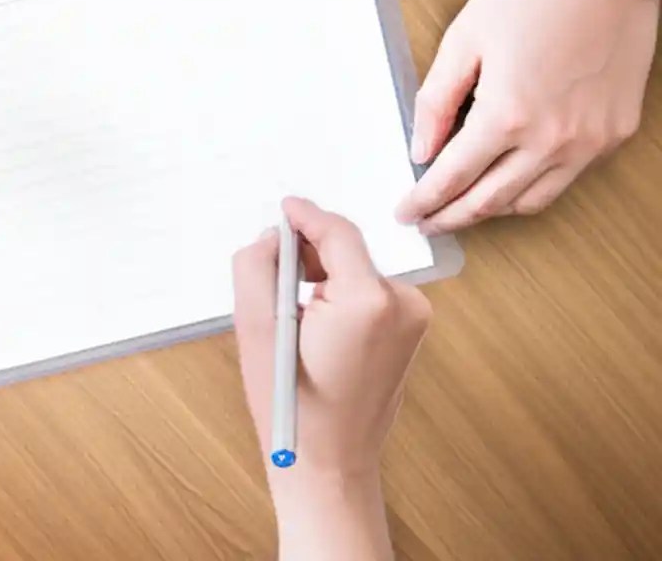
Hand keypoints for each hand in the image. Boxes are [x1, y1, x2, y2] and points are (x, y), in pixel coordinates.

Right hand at [232, 198, 430, 559]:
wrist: (330, 463)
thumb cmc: (293, 405)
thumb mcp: (255, 329)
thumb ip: (257, 267)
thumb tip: (276, 236)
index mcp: (368, 300)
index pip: (338, 232)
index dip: (305, 215)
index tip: (283, 207)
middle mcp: (403, 303)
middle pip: (350, 251)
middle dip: (311, 252)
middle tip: (274, 270)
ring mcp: (414, 319)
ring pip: (359, 272)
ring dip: (325, 277)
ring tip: (293, 311)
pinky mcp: (413, 332)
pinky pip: (372, 295)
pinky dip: (343, 297)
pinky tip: (317, 327)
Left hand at [396, 0, 658, 233]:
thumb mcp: (464, 39)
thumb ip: (436, 101)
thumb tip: (421, 148)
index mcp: (508, 115)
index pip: (452, 179)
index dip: (424, 202)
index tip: (406, 212)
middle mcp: (552, 138)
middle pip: (490, 202)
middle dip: (451, 217)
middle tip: (427, 221)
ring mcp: (590, 140)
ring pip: (530, 201)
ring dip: (492, 209)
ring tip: (463, 204)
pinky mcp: (614, 133)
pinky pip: (567, 179)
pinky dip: (533, 187)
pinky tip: (510, 176)